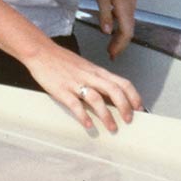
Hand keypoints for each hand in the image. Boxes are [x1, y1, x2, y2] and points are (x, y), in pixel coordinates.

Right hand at [23, 45, 142, 133]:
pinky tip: (88, 125)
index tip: (139, 108)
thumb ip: (98, 80)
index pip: (122, 82)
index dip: (133, 96)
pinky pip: (75, 105)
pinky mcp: (62, 90)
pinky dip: (83, 116)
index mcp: (97, 71)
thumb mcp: (86, 67)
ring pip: (96, 99)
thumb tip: (112, 96)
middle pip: (114, 90)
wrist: (41, 52)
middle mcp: (90, 76)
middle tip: (129, 120)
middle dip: (125, 107)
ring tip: (112, 128)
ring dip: (106, 115)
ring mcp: (76, 83)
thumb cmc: (63, 61)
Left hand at [91, 0, 137, 58]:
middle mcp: (131, 6)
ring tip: (110, 45)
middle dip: (120, 44)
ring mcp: (130, 3)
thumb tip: (106, 32)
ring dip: (119, 36)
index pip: (126, 33)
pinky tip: (111, 28)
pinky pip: (126, 18)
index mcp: (125, 7)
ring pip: (127, 25)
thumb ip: (104, 14)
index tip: (113, 54)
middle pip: (128, 31)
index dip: (120, 46)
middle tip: (111, 54)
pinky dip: (120, 27)